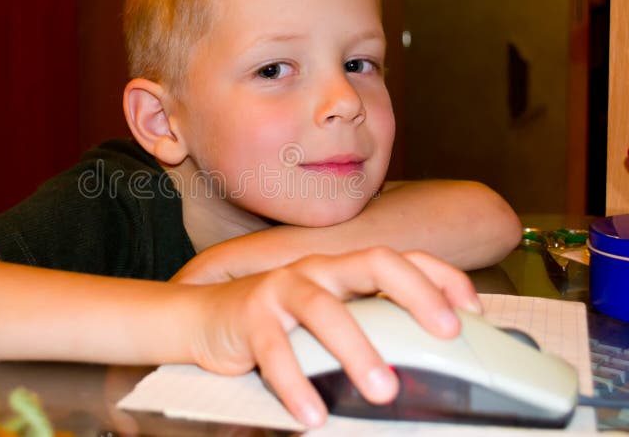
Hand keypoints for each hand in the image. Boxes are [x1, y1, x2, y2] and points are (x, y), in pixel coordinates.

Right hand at [185, 247, 480, 427]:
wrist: (204, 318)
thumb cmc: (275, 325)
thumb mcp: (325, 323)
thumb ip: (362, 331)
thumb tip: (415, 372)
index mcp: (343, 271)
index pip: (399, 259)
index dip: (440, 277)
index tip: (472, 311)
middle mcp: (318, 269)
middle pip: (373, 262)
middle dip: (415, 293)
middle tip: (446, 333)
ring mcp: (283, 288)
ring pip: (326, 309)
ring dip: (358, 349)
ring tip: (383, 389)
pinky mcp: (251, 315)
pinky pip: (276, 350)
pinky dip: (296, 384)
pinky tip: (312, 416)